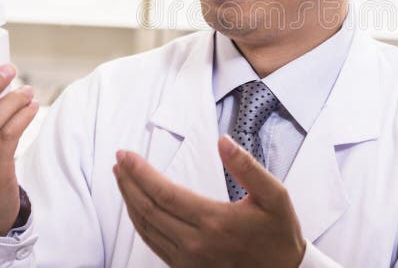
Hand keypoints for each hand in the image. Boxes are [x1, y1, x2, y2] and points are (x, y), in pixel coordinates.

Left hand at [114, 134, 305, 267]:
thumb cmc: (279, 233)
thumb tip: (223, 141)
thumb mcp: (274, 195)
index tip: (126, 155)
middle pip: (148, 210)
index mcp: (214, 221)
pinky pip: (153, 244)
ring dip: (129, 202)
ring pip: (146, 229)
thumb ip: (247, 167)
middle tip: (119, 162)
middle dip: (128, 183)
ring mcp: (188, 260)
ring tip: (122, 179)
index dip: (140, 173)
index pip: (164, 194)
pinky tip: (137, 207)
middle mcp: (195, 243)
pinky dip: (140, 222)